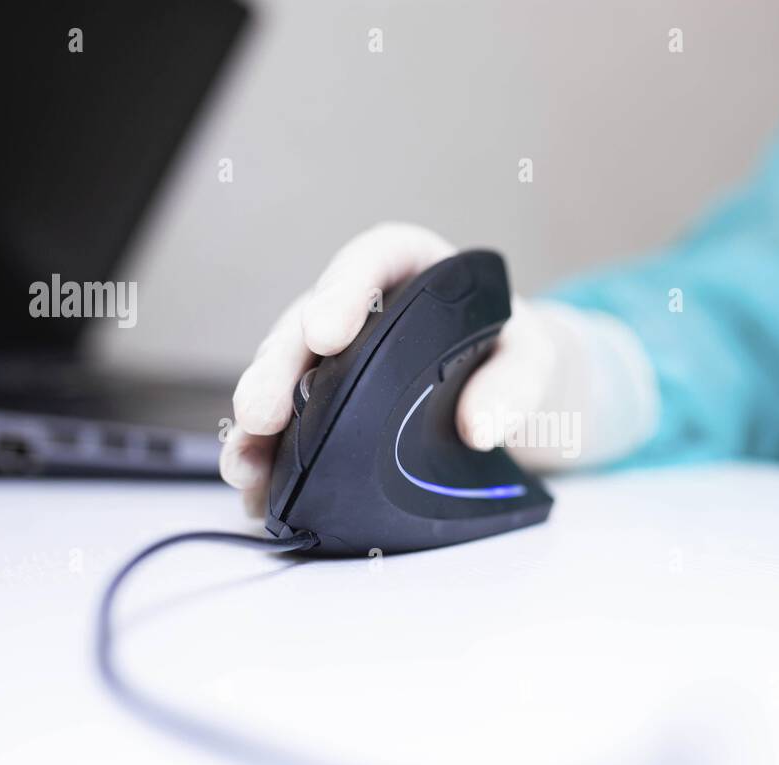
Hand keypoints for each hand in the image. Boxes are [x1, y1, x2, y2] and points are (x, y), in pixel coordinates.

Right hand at [220, 222, 656, 516]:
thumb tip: (479, 428)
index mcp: (412, 269)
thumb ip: (518, 382)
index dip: (341, 293)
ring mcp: (334, 359)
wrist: (505, 393)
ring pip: (284, 379)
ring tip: (242, 462)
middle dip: (277, 370)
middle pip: (305, 326)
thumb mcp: (535, 360)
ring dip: (257, 423)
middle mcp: (360, 308)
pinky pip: (288, 426)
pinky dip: (268, 457)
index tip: (326, 333)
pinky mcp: (324, 406)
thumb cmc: (513, 357)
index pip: (370, 263)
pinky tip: (253, 486)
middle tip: (261, 412)